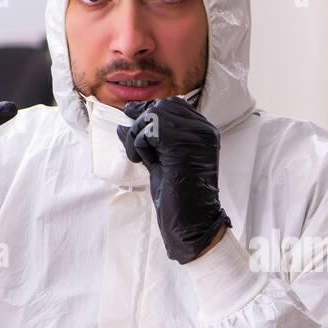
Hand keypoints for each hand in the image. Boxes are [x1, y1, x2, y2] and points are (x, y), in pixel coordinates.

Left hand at [117, 96, 231, 263]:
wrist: (191, 223)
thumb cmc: (178, 198)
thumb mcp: (159, 163)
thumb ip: (146, 142)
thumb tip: (123, 124)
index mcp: (204, 133)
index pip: (174, 105)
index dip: (149, 111)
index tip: (132, 122)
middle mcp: (204, 130)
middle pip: (163, 106)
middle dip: (141, 123)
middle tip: (136, 148)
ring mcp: (196, 136)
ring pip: (154, 115)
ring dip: (137, 136)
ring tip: (139, 157)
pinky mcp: (182, 144)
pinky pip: (148, 130)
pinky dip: (138, 144)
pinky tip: (142, 161)